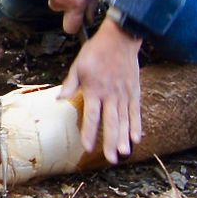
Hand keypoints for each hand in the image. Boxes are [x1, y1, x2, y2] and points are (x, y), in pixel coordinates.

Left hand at [61, 18, 143, 164]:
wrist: (120, 38)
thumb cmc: (96, 52)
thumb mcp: (78, 65)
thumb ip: (70, 84)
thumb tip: (59, 99)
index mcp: (95, 89)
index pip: (92, 115)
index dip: (90, 133)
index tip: (88, 148)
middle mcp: (111, 95)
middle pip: (111, 122)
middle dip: (111, 142)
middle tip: (112, 159)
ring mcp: (125, 94)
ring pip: (125, 120)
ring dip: (124, 138)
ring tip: (124, 153)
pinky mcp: (135, 92)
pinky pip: (136, 112)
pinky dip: (137, 125)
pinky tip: (136, 139)